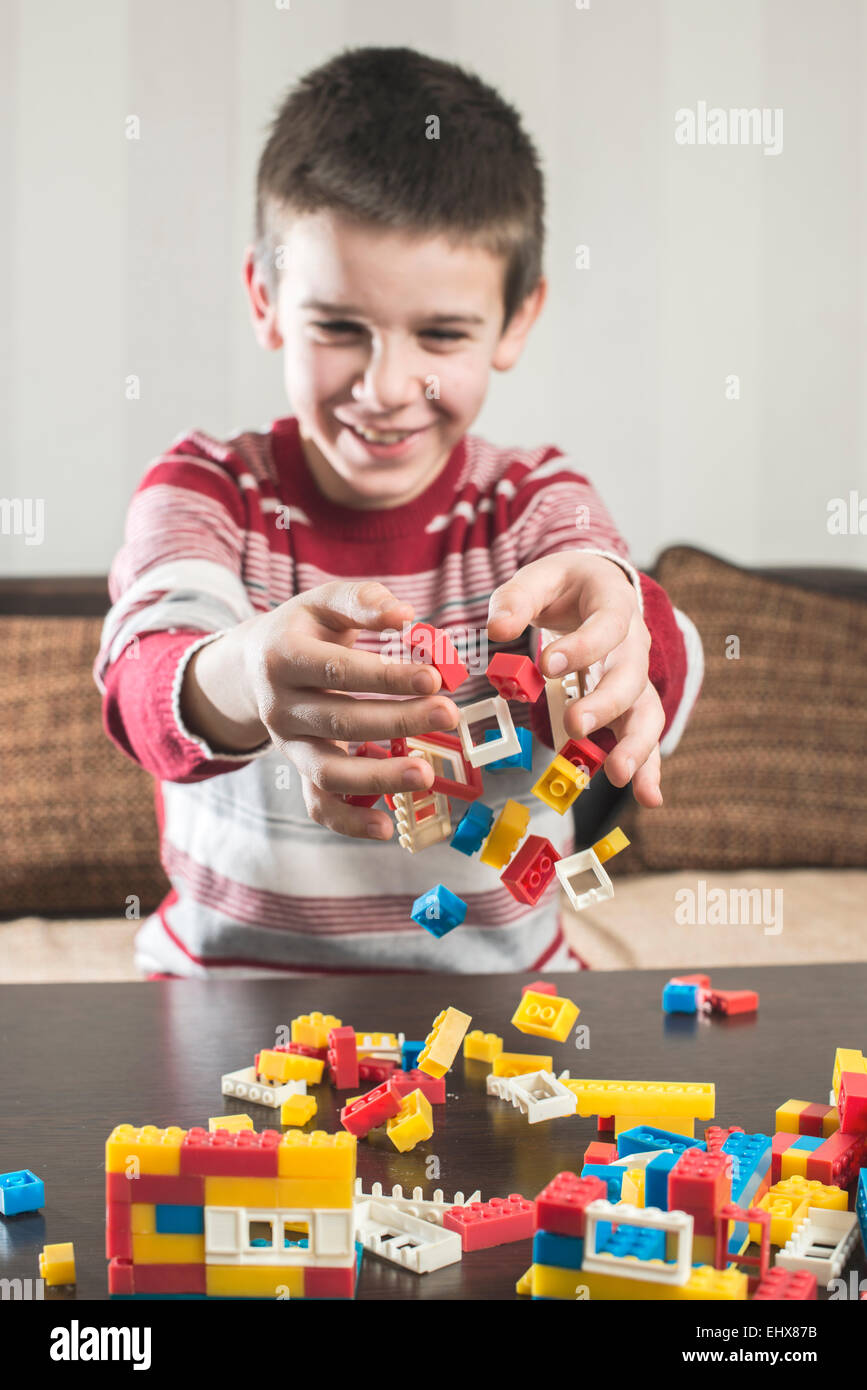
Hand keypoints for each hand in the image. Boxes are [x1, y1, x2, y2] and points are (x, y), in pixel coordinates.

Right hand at [182, 580, 459, 836]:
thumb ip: (363, 602)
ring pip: (328, 771)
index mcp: (284, 657)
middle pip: (340, 720)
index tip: (433, 678)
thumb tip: (404, 615)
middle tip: (448, 713)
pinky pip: (318, 805)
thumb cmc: (305, 629)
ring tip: (425, 775)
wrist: (255, 664)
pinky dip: (348, 823)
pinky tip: (387, 828)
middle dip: (398, 720)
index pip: (338, 670)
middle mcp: (279, 706)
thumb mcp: (325, 602)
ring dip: (378, 776)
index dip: (386, 677)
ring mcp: (288, 744)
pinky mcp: (299, 769)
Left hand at [487, 553, 664, 806]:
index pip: (607, 625)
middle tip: (574, 723)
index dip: (582, 646)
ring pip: (645, 712)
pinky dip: (649, 766)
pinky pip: (642, 735)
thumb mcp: (539, 577)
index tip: (547, 664)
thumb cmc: (564, 586)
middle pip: (630, 676)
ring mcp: (635, 676)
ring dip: (636, 746)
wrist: (594, 587)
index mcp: (614, 602)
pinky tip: (647, 796)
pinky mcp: (630, 704)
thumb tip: (497, 629)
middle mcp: (633, 643)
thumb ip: (516, 599)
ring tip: (619, 775)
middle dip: (605, 703)